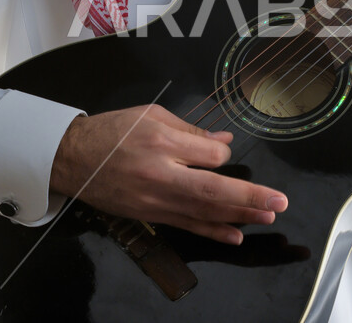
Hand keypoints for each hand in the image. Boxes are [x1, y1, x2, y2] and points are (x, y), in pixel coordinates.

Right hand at [50, 105, 287, 244]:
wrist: (72, 158)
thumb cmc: (112, 132)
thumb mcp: (151, 115)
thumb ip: (190, 130)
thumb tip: (223, 141)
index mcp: (160, 141)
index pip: (208, 153)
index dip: (222, 153)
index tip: (220, 150)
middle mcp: (159, 173)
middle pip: (211, 190)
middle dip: (249, 197)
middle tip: (279, 202)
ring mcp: (154, 199)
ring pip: (203, 212)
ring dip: (239, 216)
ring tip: (268, 217)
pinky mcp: (150, 214)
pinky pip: (186, 225)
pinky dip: (212, 231)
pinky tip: (235, 235)